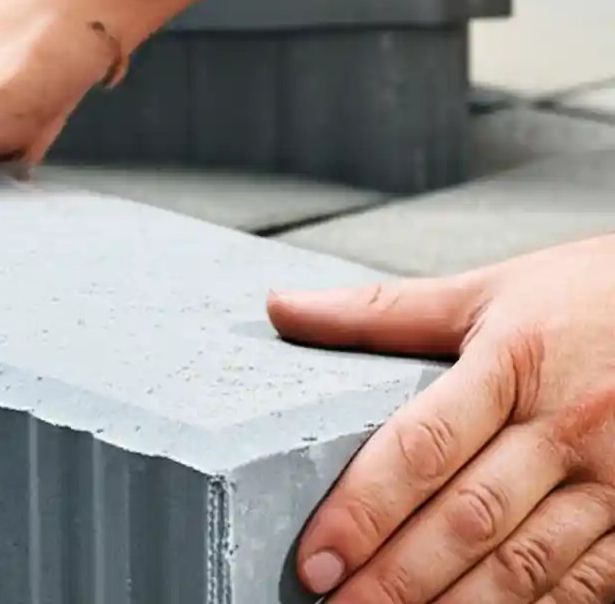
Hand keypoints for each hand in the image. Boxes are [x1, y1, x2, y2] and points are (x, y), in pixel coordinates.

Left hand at [269, 234, 614, 603]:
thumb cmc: (590, 298)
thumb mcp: (489, 292)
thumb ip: (382, 312)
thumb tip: (281, 307)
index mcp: (514, 362)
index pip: (423, 447)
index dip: (364, 508)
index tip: (316, 557)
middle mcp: (567, 425)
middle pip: (469, 517)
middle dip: (397, 575)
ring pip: (529, 563)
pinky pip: (588, 582)